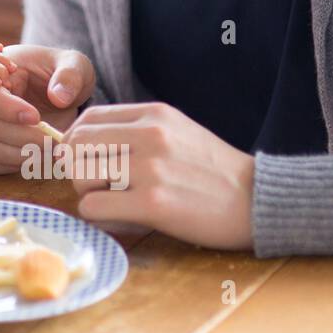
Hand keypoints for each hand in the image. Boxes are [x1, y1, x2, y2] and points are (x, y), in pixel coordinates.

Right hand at [0, 44, 94, 174]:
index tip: (37, 117)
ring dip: (21, 155)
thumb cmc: (64, 77)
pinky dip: (13, 166)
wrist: (65, 95)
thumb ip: (69, 75)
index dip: (9, 110)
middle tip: (53, 140)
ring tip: (50, 150)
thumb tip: (58, 98)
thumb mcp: (75, 66)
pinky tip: (38, 157)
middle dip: (24, 137)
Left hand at [62, 102, 253, 249]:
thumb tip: (83, 139)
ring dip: (87, 192)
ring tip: (111, 200)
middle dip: (76, 168)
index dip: (75, 142)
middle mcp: (150, 136)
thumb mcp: (176, 131)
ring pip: (80, 175)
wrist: (257, 200)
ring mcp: (151, 169)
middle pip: (76, 146)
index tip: (84, 159)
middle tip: (96, 185)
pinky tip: (119, 216)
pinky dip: (98, 215)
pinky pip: (94, 207)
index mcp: (153, 116)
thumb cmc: (212, 170)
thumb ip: (134, 130)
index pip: (87, 119)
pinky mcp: (153, 204)